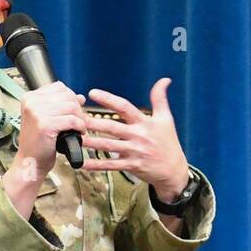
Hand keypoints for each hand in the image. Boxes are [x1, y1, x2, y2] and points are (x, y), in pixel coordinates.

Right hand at [3, 82, 86, 216]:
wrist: (30, 162)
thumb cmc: (39, 143)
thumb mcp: (48, 119)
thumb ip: (61, 106)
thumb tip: (81, 97)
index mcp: (30, 97)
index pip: (59, 87)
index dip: (71, 98)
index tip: (73, 112)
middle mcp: (31, 102)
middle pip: (66, 95)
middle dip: (78, 109)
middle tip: (79, 122)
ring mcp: (37, 113)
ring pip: (71, 107)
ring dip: (80, 118)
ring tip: (79, 128)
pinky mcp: (45, 125)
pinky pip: (72, 120)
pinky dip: (80, 127)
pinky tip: (79, 133)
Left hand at [79, 78, 190, 197]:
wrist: (174, 170)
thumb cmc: (169, 142)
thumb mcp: (166, 119)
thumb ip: (160, 98)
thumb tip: (165, 80)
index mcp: (144, 122)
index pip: (124, 107)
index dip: (108, 99)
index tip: (92, 93)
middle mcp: (138, 136)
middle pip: (112, 127)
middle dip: (94, 122)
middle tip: (76, 117)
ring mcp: (134, 152)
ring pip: (109, 146)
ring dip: (92, 143)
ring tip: (76, 139)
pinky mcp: (131, 166)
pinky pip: (111, 166)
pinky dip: (97, 165)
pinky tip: (83, 163)